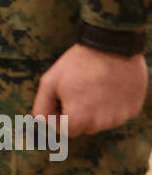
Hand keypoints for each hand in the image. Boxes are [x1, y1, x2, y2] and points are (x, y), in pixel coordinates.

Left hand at [32, 43, 147, 135]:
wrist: (112, 43)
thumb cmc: (78, 62)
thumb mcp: (50, 81)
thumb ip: (42, 107)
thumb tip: (44, 123)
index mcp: (79, 119)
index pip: (64, 131)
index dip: (59, 115)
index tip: (62, 97)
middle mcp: (101, 123)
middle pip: (84, 127)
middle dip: (78, 113)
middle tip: (80, 89)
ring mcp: (119, 117)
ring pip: (102, 121)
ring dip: (96, 109)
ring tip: (95, 86)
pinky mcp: (133, 109)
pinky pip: (118, 112)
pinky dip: (113, 104)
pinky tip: (110, 86)